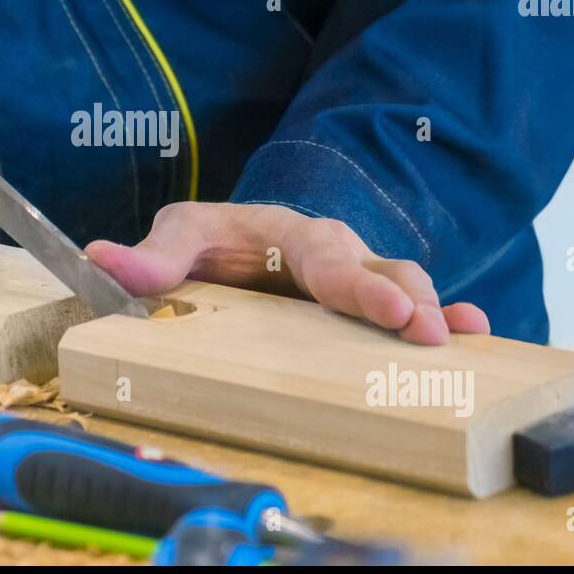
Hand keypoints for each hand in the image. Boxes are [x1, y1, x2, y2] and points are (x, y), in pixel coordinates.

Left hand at [86, 202, 488, 344]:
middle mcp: (336, 251)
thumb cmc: (212, 238)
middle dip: (407, 303)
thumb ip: (150, 254)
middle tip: (430, 336)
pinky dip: (442, 317)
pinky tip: (474, 338)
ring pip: (404, 287)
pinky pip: (408, 305)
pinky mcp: (365, 300)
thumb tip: (99, 258)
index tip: (391, 312)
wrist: (238, 237)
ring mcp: (357, 275)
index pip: (329, 259)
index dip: (360, 287)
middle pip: (381, 274)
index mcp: (290, 234)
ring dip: (433, 312)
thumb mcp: (178, 235)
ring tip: (461, 339)